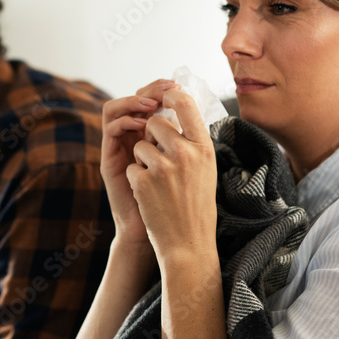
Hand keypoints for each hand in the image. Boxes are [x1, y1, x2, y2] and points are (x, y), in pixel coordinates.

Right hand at [101, 79, 178, 242]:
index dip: (162, 89)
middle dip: (149, 90)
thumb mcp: (188, 164)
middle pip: (133, 99)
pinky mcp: (109, 159)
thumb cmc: (180, 201)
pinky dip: (125, 121)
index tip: (178, 86)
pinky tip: (141, 126)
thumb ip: (187, 141)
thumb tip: (199, 112)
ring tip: (151, 105)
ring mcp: (118, 147)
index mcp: (150, 134)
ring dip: (134, 101)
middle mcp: (131, 137)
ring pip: (115, 108)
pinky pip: (110, 129)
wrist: (164, 233)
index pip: (151, 100)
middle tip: (166, 88)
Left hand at [127, 88, 217, 266]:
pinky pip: (132, 166)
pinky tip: (151, 196)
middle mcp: (185, 153)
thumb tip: (177, 113)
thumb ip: (193, 142)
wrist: (188, 244)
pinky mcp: (144, 181)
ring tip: (159, 183)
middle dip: (151, 135)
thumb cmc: (197, 206)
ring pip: (140, 145)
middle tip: (160, 157)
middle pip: (155, 122)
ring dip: (143, 161)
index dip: (170, 94)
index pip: (185, 103)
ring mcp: (163, 167)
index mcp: (204, 148)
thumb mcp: (206, 169)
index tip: (164, 96)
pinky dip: (137, 180)